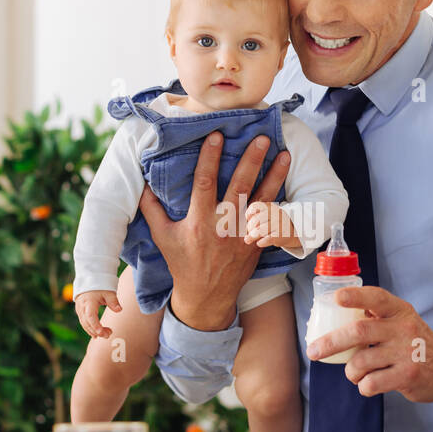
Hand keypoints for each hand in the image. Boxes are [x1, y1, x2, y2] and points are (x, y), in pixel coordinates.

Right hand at [75, 289, 119, 337]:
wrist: (89, 280)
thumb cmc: (100, 286)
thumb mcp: (109, 292)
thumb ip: (113, 301)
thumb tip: (119, 310)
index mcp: (88, 302)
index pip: (90, 316)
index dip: (95, 326)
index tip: (102, 333)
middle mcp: (82, 307)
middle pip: (87, 322)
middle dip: (97, 331)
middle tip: (109, 335)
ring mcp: (79, 309)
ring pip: (84, 324)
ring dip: (94, 331)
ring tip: (106, 335)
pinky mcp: (80, 311)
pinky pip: (84, 322)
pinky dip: (90, 329)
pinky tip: (97, 334)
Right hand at [138, 131, 290, 330]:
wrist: (207, 296)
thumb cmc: (182, 263)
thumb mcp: (163, 237)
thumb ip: (152, 210)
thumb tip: (142, 183)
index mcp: (199, 221)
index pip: (204, 183)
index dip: (210, 158)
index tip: (216, 135)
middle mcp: (223, 226)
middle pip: (239, 187)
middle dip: (251, 161)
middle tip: (262, 138)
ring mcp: (243, 234)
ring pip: (262, 200)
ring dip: (274, 176)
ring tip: (285, 155)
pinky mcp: (257, 242)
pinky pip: (272, 219)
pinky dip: (281, 201)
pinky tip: (289, 184)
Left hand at [244, 201, 299, 249]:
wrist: (295, 231)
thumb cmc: (275, 224)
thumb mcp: (267, 215)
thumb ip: (254, 218)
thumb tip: (244, 235)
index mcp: (270, 207)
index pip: (255, 206)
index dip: (248, 214)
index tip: (248, 219)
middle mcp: (275, 214)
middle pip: (255, 220)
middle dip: (249, 228)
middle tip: (250, 232)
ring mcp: (278, 225)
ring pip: (259, 231)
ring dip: (252, 236)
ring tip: (249, 239)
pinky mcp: (280, 236)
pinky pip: (266, 240)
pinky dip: (260, 242)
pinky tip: (260, 242)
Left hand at [303, 286, 432, 405]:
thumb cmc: (415, 342)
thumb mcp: (402, 321)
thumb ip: (376, 316)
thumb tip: (335, 315)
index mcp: (400, 311)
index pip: (377, 298)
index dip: (356, 296)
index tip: (337, 298)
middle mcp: (404, 329)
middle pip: (359, 331)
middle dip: (331, 342)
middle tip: (313, 351)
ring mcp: (406, 353)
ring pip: (360, 362)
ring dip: (350, 372)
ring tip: (355, 373)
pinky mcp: (407, 376)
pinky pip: (371, 383)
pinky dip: (363, 386)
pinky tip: (369, 384)